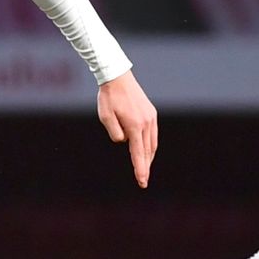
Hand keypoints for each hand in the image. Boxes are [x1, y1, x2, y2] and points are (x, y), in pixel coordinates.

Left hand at [96, 70, 158, 188]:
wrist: (118, 77)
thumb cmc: (108, 98)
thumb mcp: (105, 117)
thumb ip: (115, 134)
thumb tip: (125, 142)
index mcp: (134, 126)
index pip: (138, 154)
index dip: (140, 169)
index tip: (142, 182)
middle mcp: (146, 123)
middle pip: (147, 151)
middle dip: (145, 167)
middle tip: (143, 180)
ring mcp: (151, 118)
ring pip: (152, 143)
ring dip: (149, 157)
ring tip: (145, 167)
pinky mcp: (151, 113)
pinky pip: (153, 134)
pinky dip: (150, 145)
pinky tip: (147, 150)